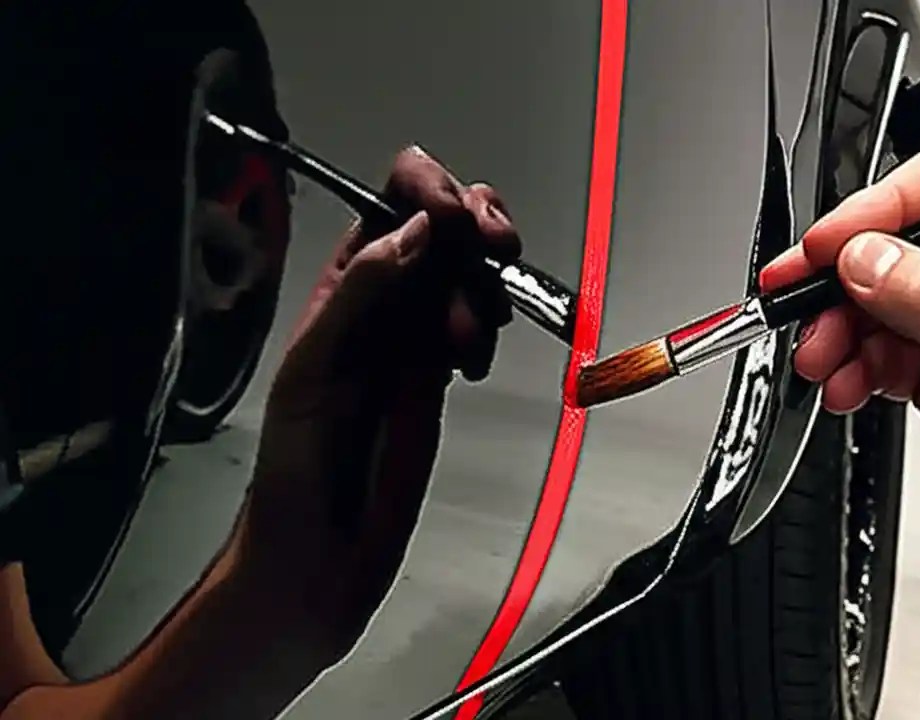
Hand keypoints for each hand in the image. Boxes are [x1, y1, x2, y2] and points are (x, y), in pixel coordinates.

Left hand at [236, 146, 520, 653]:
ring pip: (472, 272)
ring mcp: (417, 332)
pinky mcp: (443, 371)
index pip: (392, 203)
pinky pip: (479, 323)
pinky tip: (466, 368)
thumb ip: (364, 293)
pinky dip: (487, 331)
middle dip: (480, 225)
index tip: (459, 222)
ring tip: (462, 341)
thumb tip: (421, 230)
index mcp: (343, 283)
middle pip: (447, 224)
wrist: (324, 546)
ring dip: (485, 287)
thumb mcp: (315, 367)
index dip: (430, 193)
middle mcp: (385, 297)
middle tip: (495, 252)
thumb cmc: (297, 462)